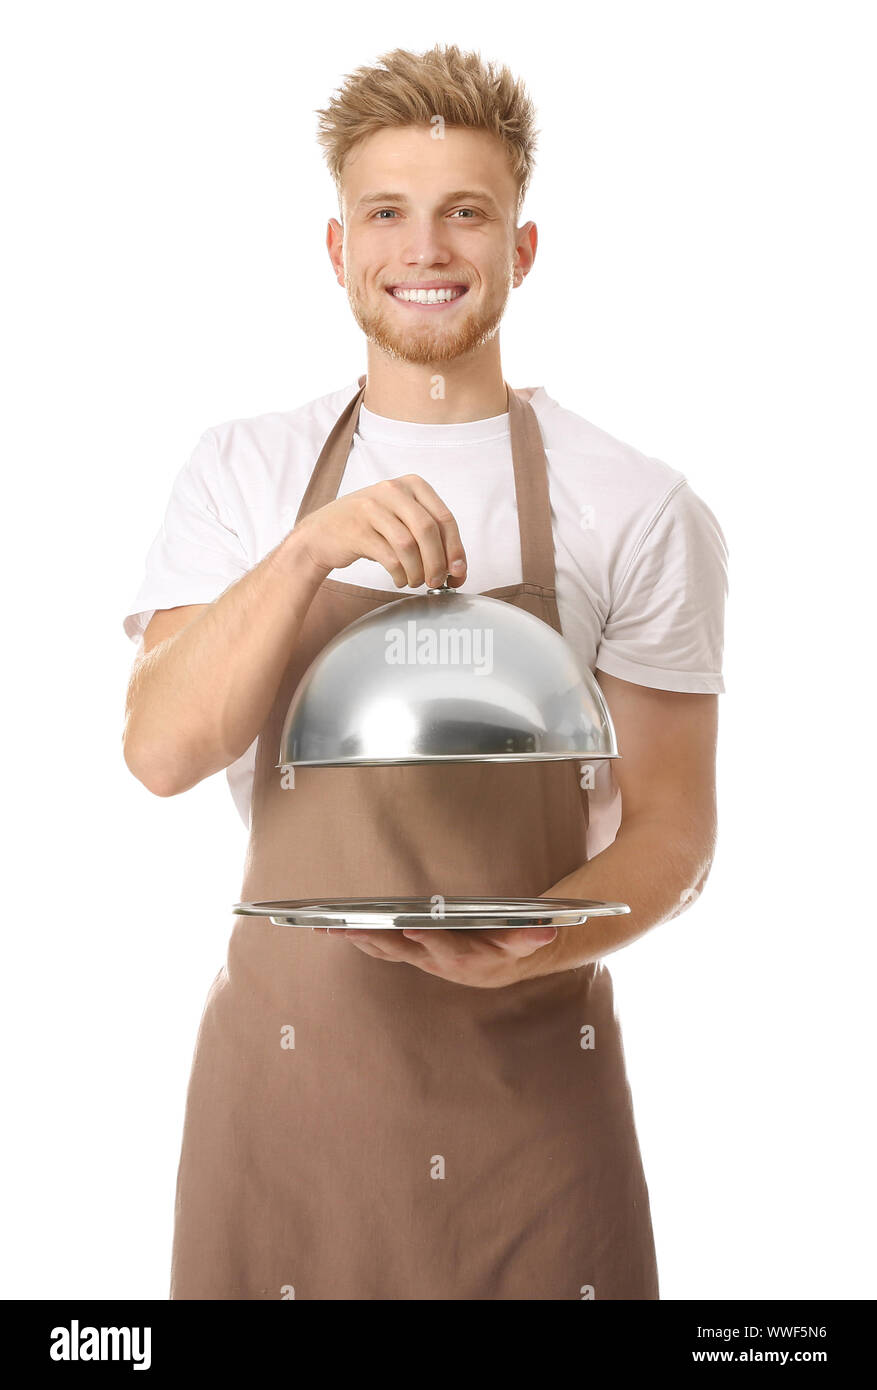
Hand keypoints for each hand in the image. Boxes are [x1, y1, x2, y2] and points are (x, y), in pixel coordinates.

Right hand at [293, 475, 466, 589]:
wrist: (322, 533)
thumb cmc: (370, 529)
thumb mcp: (402, 520)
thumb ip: (430, 536)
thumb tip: (457, 569)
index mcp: (412, 485)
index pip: (444, 518)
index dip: (456, 550)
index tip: (458, 573)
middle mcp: (393, 490)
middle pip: (428, 531)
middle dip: (437, 563)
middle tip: (436, 583)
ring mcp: (372, 507)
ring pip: (409, 545)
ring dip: (417, 571)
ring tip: (415, 581)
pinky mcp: (357, 528)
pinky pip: (389, 557)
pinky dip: (400, 574)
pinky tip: (400, 579)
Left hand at [316, 924, 558, 987]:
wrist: (499, 967)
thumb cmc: (509, 945)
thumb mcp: (524, 941)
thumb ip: (533, 937)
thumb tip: (549, 931)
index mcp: (464, 955)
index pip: (444, 948)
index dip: (428, 940)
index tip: (411, 929)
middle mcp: (438, 961)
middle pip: (403, 950)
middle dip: (376, 938)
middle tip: (349, 927)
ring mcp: (422, 960)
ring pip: (387, 951)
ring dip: (361, 940)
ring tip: (332, 926)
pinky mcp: (413, 955)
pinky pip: (383, 949)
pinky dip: (361, 939)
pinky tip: (339, 929)